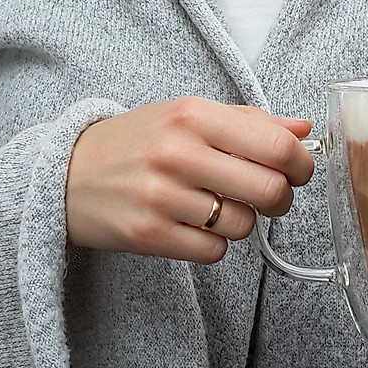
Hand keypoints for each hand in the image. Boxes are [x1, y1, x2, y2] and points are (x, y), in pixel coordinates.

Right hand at [65, 97, 315, 262]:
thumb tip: (304, 130)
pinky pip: (214, 251)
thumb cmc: (136, 144)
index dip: (301, 165)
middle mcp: (176, 153)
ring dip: (241, 222)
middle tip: (270, 198)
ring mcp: (160, 196)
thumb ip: (248, 122)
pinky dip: (213, 244)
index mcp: (192, 115)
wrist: (64, 174)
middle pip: (269, 189)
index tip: (298, 171)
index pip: (277, 146)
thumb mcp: (187, 118)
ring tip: (217, 209)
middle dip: (280, 199)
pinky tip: (194, 227)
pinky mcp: (148, 235)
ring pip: (243, 224)